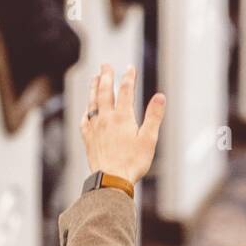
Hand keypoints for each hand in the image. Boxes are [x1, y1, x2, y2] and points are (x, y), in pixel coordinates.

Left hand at [81, 64, 165, 184]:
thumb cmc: (132, 162)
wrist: (111, 179)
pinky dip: (86, 112)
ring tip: (94, 79)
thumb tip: (160, 96)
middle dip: (106, 77)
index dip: (128, 77)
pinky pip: (85, 121)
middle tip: (105, 65)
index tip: (129, 67)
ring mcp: (95, 128)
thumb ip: (154, 116)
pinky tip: (87, 111)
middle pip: (105, 92)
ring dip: (94, 89)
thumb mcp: (149, 139)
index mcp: (123, 117)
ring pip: (93, 103)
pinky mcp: (88, 139)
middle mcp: (106, 119)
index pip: (126, 91)